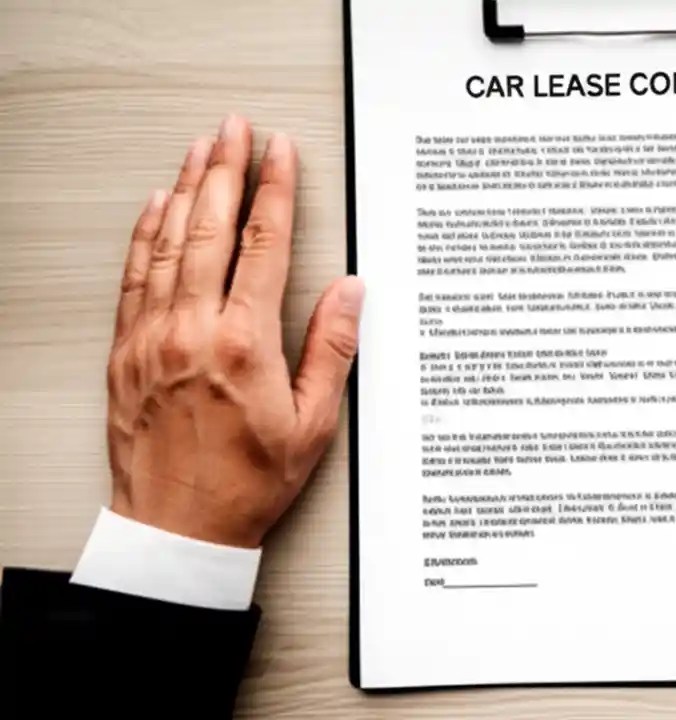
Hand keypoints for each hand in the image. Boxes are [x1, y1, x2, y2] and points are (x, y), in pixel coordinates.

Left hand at [107, 115, 363, 547]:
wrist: (177, 529)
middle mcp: (193, 330)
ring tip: (201, 149)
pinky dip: (145, 234)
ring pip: (168, 242)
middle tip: (236, 128)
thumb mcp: (313, 424)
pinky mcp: (126, 352)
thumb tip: (349, 292)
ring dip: (186, 189)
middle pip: (211, 228)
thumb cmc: (247, 483)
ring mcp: (152, 337)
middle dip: (227, 169)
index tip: (281, 152)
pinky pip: (134, 276)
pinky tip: (156, 207)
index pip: (264, 244)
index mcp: (244, 343)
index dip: (275, 189)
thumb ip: (332, 350)